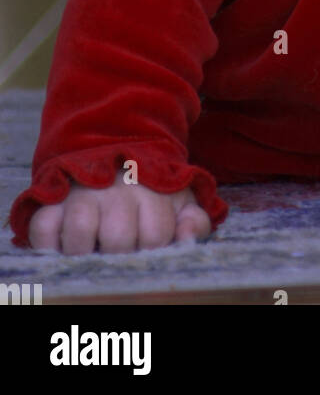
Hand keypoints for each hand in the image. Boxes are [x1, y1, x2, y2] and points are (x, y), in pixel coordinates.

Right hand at [27, 177, 212, 253]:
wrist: (114, 147)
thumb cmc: (151, 188)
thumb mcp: (180, 199)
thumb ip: (194, 221)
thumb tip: (185, 236)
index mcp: (151, 191)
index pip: (155, 236)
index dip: (153, 248)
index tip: (148, 244)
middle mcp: (116, 190)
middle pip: (118, 239)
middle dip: (120, 253)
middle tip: (120, 249)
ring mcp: (81, 194)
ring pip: (79, 234)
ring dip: (84, 251)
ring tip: (92, 249)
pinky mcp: (51, 199)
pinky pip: (42, 228)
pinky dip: (48, 243)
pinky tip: (63, 244)